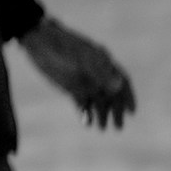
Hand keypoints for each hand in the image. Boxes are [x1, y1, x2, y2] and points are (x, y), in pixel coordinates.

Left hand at [18, 17, 136, 131]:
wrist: (39, 42)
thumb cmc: (63, 47)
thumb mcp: (81, 59)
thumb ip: (100, 72)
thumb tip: (119, 86)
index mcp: (104, 63)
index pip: (122, 81)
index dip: (128, 97)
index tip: (131, 112)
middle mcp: (98, 74)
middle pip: (111, 96)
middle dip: (116, 111)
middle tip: (118, 127)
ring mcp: (85, 82)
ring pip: (98, 102)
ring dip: (101, 115)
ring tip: (102, 128)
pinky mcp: (72, 89)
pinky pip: (82, 104)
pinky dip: (85, 113)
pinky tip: (86, 123)